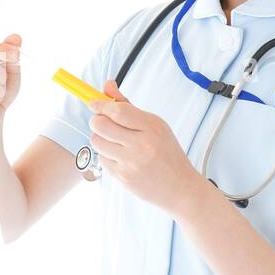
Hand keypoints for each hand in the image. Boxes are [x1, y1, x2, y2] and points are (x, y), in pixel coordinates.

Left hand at [87, 79, 203, 214]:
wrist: (180, 187)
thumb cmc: (167, 153)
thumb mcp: (155, 125)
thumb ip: (127, 106)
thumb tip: (107, 86)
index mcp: (152, 127)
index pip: (118, 111)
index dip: (100, 104)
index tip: (94, 102)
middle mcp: (142, 144)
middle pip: (100, 125)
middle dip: (97, 120)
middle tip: (103, 122)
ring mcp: (131, 162)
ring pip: (97, 142)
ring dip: (101, 139)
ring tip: (116, 142)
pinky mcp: (123, 177)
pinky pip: (102, 159)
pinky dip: (107, 156)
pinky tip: (121, 158)